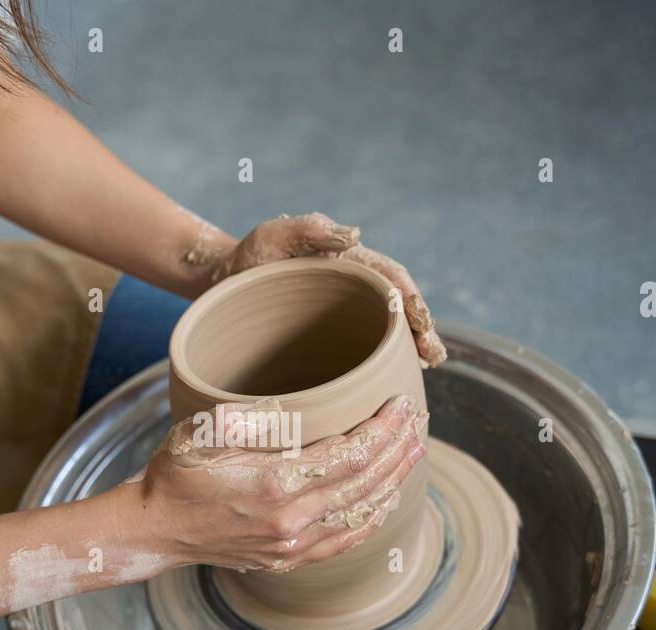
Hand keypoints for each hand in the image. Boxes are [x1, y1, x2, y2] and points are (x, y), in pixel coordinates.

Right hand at [135, 395, 426, 572]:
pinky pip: (344, 540)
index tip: (400, 404)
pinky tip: (386, 499)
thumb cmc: (174, 473)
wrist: (154, 528)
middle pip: (366, 482)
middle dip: (398, 449)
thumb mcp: (199, 433)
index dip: (383, 429)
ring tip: (414, 452)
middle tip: (419, 421)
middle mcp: (292, 521)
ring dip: (393, 480)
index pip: (350, 454)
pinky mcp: (288, 559)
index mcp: (276, 484)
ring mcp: (293, 545)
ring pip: (361, 511)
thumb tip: (288, 408)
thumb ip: (243, 419)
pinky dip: (371, 518)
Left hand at [209, 212, 447, 365]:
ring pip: (384, 327)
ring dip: (408, 345)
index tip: (422, 321)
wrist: (221, 281)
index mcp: (347, 261)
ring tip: (425, 365)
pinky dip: (382, 357)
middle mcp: (351, 285)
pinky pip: (361, 344)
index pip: (389, 277)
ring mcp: (341, 310)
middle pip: (396, 305)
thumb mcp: (271, 235)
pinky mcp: (328, 333)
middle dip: (420, 328)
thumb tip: (354, 234)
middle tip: (433, 355)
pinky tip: (394, 374)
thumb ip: (308, 229)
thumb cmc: (246, 258)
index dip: (410, 299)